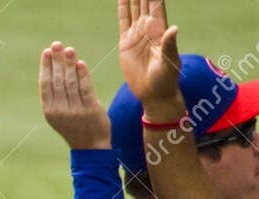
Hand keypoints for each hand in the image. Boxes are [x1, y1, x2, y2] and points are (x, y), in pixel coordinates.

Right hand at [40, 42, 111, 149]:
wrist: (91, 146)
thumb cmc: (75, 127)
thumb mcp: (61, 114)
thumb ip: (58, 96)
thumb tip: (58, 70)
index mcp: (49, 111)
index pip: (45, 85)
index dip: (45, 67)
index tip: (46, 52)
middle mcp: (60, 111)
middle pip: (57, 81)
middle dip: (56, 61)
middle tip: (56, 44)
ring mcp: (75, 110)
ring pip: (70, 82)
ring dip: (69, 64)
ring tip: (69, 49)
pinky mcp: (90, 109)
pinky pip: (85, 89)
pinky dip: (83, 75)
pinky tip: (80, 63)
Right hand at [119, 0, 183, 117]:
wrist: (153, 92)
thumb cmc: (166, 79)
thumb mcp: (170, 62)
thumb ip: (170, 45)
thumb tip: (173, 28)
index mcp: (160, 29)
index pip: (156, 3)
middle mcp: (149, 27)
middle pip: (145, 1)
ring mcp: (137, 34)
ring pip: (134, 8)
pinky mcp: (126, 43)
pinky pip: (124, 21)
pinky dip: (122, 9)